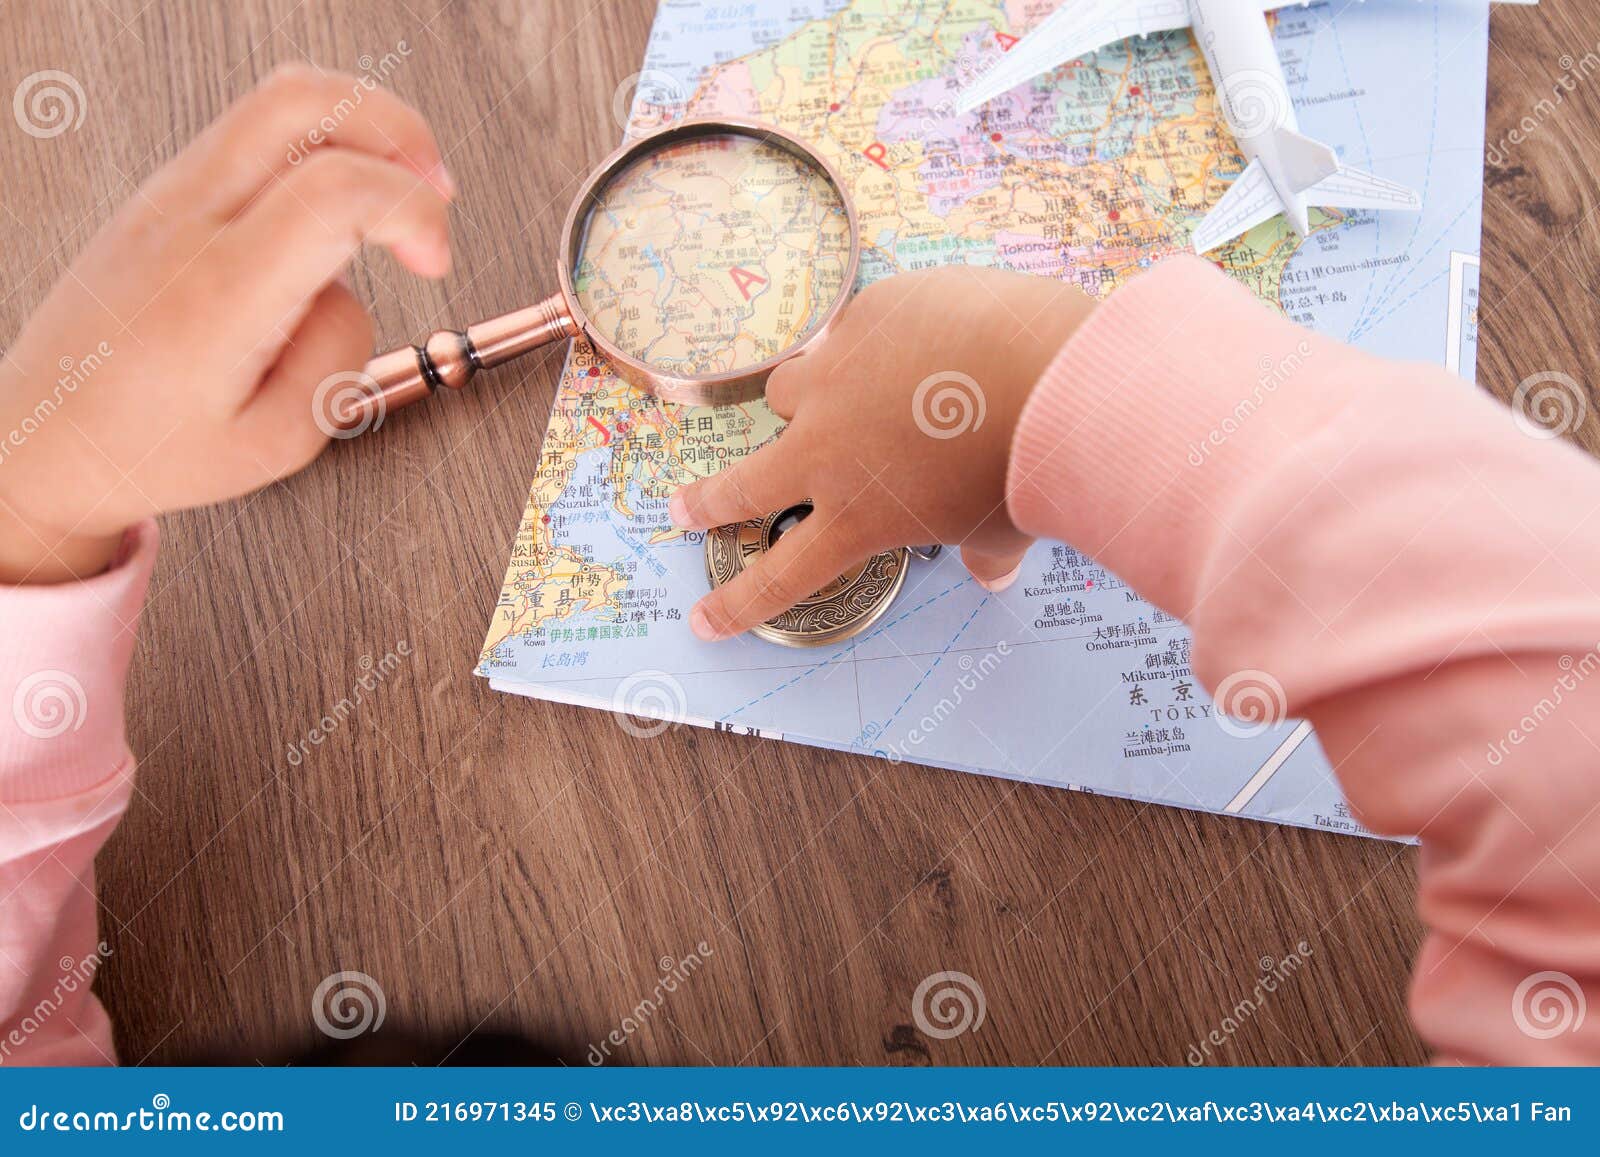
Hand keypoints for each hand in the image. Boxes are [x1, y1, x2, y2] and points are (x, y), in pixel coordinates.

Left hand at [0, 66, 454, 584]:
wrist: (47, 439)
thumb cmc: (149, 447)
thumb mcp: (278, 443)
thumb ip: (338, 356)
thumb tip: (353, 290)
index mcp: (220, 294)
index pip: (336, 191)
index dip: (414, 212)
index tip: (433, 261)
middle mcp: (189, 225)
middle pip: (305, 102)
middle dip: (398, 131)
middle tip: (435, 189)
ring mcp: (169, 197)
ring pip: (279, 102)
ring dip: (360, 132)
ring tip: (392, 198)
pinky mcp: (165, 193)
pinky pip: (254, 135)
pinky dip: (318, 151)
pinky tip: (335, 213)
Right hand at [668, 266, 1093, 640]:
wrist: (1054, 381)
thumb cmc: (1029, 476)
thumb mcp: (1001, 532)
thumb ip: (983, 555)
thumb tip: (993, 577)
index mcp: (856, 519)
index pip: (780, 578)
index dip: (737, 604)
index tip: (703, 618)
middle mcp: (827, 450)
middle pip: (745, 482)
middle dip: (708, 500)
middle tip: (684, 508)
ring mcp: (837, 376)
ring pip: (789, 389)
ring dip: (806, 400)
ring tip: (844, 395)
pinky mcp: (865, 317)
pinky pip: (853, 332)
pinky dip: (876, 343)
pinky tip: (920, 339)